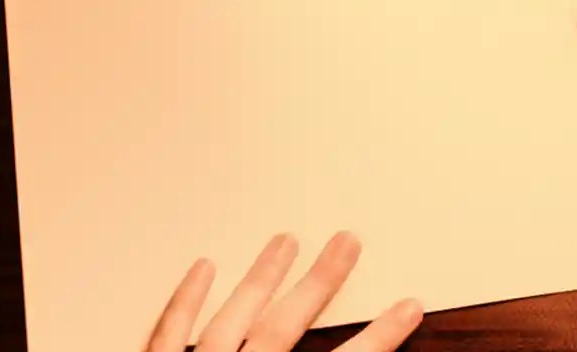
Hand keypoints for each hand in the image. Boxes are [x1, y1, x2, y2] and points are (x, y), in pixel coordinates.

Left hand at [146, 232, 421, 351]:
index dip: (380, 336)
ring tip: (285, 241)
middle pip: (284, 326)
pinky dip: (186, 300)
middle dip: (320, 282)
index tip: (408, 306)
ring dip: (261, 277)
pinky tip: (203, 267)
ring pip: (231, 320)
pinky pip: (168, 335)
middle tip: (346, 241)